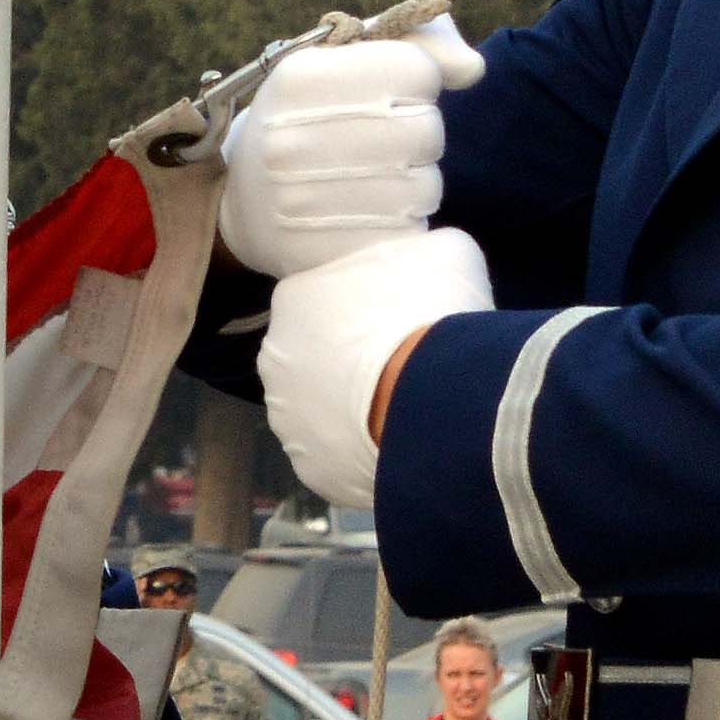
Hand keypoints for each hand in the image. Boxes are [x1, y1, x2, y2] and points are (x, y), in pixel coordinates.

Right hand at [219, 19, 481, 277]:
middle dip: (420, 134)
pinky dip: (403, 224)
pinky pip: (408, 233)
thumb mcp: (345, 62)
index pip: (415, 70)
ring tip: (378, 179)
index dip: (417, 80)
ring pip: (425, 186)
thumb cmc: (314, 118)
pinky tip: (373, 214)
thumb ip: (417, 43)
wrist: (247, 203)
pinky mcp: (319, 253)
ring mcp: (300, 201)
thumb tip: (472, 68)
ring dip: (416, 183)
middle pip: (426, 130)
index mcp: (297, 78)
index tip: (388, 93)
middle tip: (388, 142)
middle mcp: (291, 138)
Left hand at [257, 229, 494, 508]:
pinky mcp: (310, 469)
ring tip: (405, 407)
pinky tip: (399, 442)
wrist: (433, 402)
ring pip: (321, 409)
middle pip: (316, 355)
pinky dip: (361, 452)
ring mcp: (287, 420)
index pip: (321, 296)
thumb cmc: (431, 314)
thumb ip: (422, 250)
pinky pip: (337, 456)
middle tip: (405, 363)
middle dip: (352, 359)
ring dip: (352, 408)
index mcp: (293, 298)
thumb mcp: (443, 253)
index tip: (400, 316)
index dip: (364, 307)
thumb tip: (430, 256)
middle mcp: (275, 358)